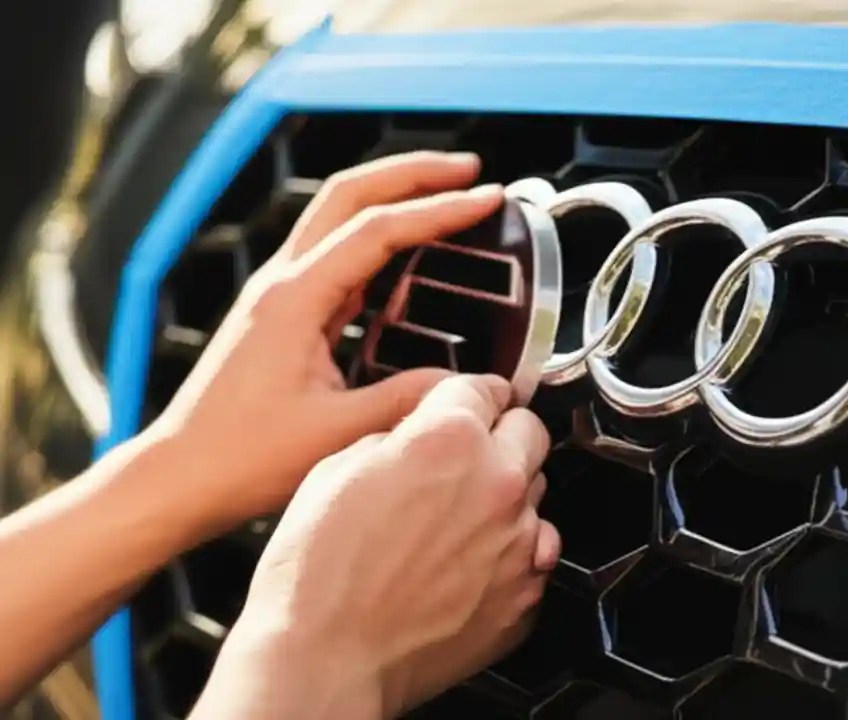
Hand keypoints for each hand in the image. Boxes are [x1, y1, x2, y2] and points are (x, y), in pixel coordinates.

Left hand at [146, 151, 502, 535]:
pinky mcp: (285, 314)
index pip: (377, 230)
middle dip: (413, 172)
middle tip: (469, 167)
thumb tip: (466, 383)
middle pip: (350, 193)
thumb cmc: (242, 457)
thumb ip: (406, 399)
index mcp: (294, 299)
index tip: (486, 198)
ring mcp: (280, 294)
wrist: (183, 474)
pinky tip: (414, 261)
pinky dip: (381, 242)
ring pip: (341, 217)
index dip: (438, 210)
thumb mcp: (337, 433)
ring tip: (449, 197)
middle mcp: (283, 283)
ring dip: (395, 197)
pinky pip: (339, 256)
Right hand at [194, 375, 560, 718]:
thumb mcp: (336, 469)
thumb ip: (398, 437)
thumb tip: (419, 434)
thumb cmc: (317, 575)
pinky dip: (510, 552)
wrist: (325, 662)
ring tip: (452, 524)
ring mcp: (519, 540)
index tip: (471, 401)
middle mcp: (496, 482)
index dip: (471, 393)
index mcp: (448, 438)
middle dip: (500, 436)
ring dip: (504, 496)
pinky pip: (535, 552)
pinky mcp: (526, 591)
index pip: (485, 386)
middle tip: (464, 459)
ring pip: (534, 493)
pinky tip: (463, 566)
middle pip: (528, 431)